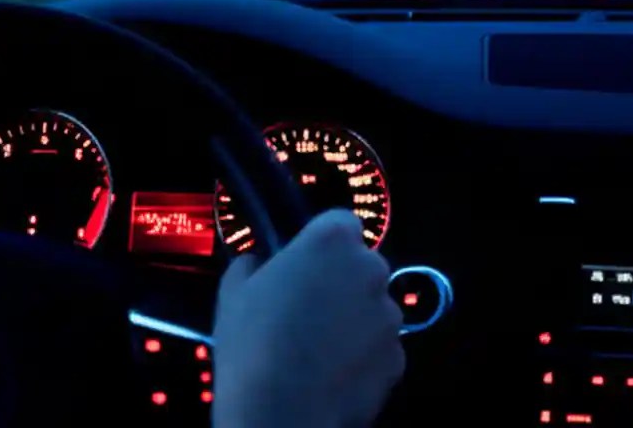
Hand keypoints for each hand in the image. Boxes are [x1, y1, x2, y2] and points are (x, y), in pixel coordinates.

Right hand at [212, 209, 404, 427]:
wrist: (280, 411)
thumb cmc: (254, 342)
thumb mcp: (234, 293)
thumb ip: (252, 266)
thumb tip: (256, 263)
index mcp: (332, 241)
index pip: (341, 223)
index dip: (323, 244)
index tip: (305, 265)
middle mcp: (371, 269)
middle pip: (361, 266)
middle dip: (341, 282)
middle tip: (307, 310)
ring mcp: (390, 314)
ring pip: (373, 308)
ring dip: (353, 321)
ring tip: (318, 348)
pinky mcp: (398, 356)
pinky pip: (380, 347)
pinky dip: (363, 356)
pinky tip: (332, 373)